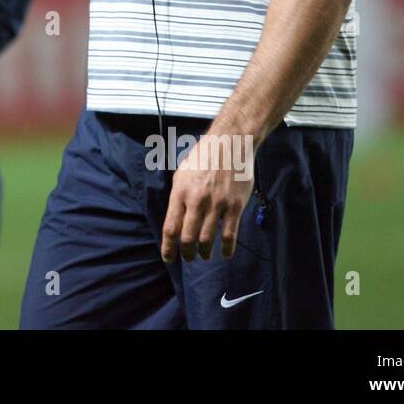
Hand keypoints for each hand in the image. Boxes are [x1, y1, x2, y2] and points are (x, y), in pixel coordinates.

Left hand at [160, 131, 254, 262]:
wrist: (230, 144)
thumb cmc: (203, 158)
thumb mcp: (182, 174)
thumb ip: (178, 198)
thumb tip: (175, 221)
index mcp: (180, 192)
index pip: (170, 227)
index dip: (168, 247)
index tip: (168, 258)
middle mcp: (197, 200)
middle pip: (188, 238)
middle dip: (186, 253)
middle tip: (188, 258)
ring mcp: (217, 204)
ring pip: (208, 240)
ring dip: (204, 253)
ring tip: (203, 255)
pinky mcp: (235, 206)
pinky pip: (230, 235)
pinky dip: (227, 249)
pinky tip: (225, 253)